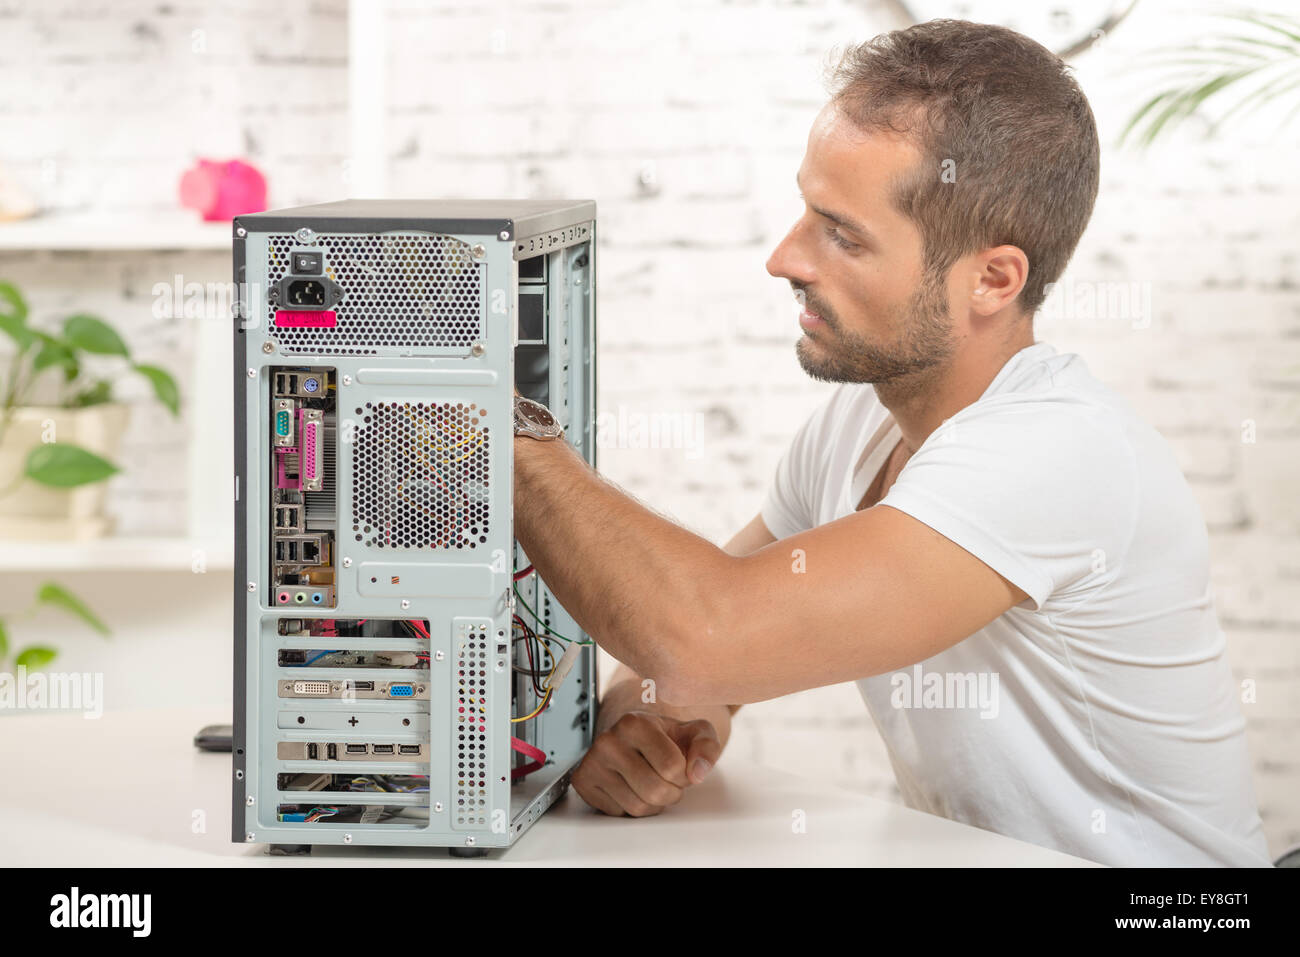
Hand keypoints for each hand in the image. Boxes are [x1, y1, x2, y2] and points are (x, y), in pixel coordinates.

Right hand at [572, 712, 720, 816]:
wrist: (635, 739)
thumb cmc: (666, 737)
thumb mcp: (694, 733)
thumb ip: (706, 747)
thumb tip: (698, 773)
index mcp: (634, 723)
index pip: (672, 767)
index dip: (684, 775)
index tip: (679, 765)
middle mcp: (608, 740)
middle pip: (655, 791)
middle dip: (671, 792)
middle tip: (668, 779)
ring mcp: (592, 762)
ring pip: (637, 807)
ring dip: (654, 804)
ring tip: (651, 783)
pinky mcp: (583, 782)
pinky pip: (619, 814)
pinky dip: (631, 808)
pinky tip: (632, 788)